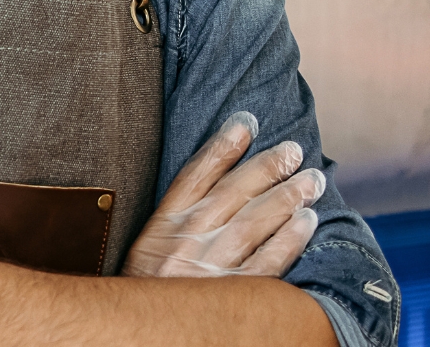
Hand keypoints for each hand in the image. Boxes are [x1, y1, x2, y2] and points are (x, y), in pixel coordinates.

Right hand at [123, 111, 323, 277]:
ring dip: (287, 197)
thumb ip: (174, 222)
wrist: (137, 334)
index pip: (195, 176)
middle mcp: (186, 241)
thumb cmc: (144, 289)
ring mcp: (210, 268)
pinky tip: (307, 221)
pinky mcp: (232, 296)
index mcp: (161, 226)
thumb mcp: (147, 248)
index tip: (246, 123)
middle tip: (293, 150)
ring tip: (312, 180)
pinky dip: (290, 239)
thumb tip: (213, 187)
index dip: (221, 147)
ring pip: (255, 223)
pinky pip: (268, 263)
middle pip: (232, 194)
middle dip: (265, 168)